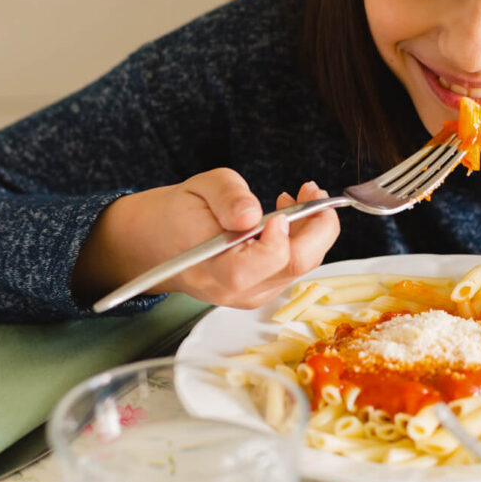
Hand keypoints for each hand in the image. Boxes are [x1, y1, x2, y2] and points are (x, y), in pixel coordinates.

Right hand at [72, 168, 339, 308]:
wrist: (164, 243)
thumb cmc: (182, 213)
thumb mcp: (200, 188)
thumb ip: (227, 197)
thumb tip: (250, 213)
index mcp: (214, 269)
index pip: (264, 263)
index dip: (281, 236)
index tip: (278, 210)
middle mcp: (237, 289)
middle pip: (296, 266)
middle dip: (316, 226)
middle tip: (312, 191)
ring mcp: (254, 293)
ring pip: (303, 265)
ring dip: (312, 229)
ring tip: (295, 197)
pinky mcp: (264, 288)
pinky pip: (295, 265)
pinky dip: (302, 238)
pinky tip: (285, 216)